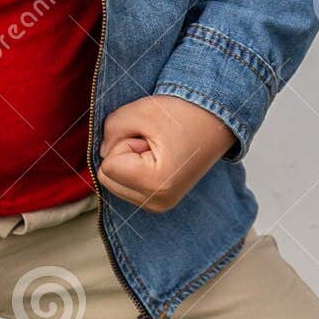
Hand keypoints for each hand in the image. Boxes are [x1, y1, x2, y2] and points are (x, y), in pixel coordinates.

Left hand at [96, 95, 235, 212]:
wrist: (216, 120)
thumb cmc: (184, 113)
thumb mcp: (138, 112)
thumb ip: (110, 130)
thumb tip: (102, 152)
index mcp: (156, 185)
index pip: (108, 166)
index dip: (123, 143)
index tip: (150, 137)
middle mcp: (158, 203)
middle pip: (107, 179)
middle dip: (122, 155)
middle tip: (151, 142)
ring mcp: (160, 205)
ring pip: (115, 183)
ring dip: (128, 162)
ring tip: (157, 149)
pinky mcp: (159, 202)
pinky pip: (126, 186)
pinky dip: (134, 169)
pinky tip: (158, 158)